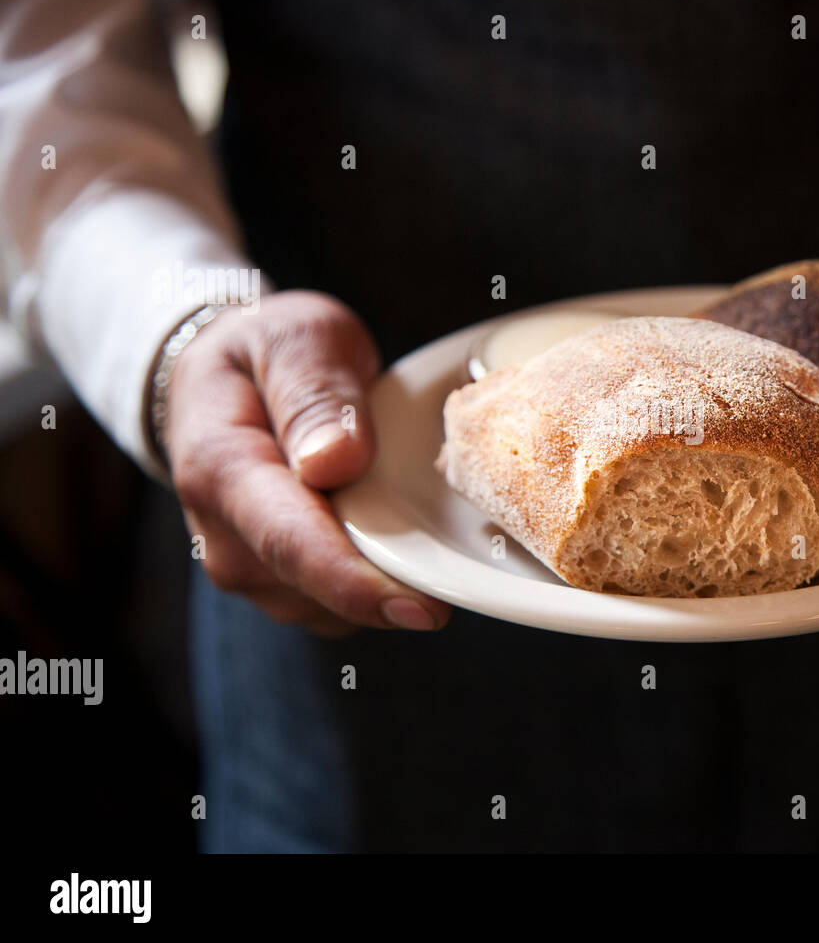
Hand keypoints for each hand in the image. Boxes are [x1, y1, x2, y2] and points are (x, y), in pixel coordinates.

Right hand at [164, 289, 450, 637]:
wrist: (221, 379)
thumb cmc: (265, 352)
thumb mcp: (296, 338)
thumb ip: (315, 393)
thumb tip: (334, 463)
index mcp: (221, 469)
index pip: (290, 543)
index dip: (357, 585)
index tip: (425, 609)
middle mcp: (224, 535)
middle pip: (318, 589)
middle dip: (395, 584)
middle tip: (467, 556)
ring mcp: (249, 568)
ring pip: (333, 607)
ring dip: (388, 579)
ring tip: (419, 514)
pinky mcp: (278, 584)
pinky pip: (339, 604)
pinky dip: (379, 580)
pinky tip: (402, 535)